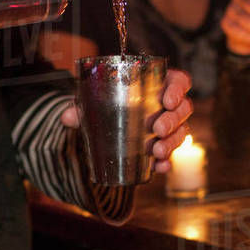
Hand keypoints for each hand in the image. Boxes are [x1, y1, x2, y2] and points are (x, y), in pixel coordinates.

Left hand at [58, 69, 192, 172]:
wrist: (104, 125)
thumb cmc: (105, 103)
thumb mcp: (94, 101)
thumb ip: (81, 106)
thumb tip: (66, 117)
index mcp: (158, 84)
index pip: (179, 81)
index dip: (178, 88)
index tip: (167, 100)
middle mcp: (168, 105)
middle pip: (183, 109)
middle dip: (173, 120)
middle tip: (158, 129)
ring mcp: (169, 127)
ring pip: (181, 132)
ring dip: (172, 142)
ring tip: (157, 151)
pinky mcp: (163, 147)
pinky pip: (171, 155)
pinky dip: (167, 162)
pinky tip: (160, 168)